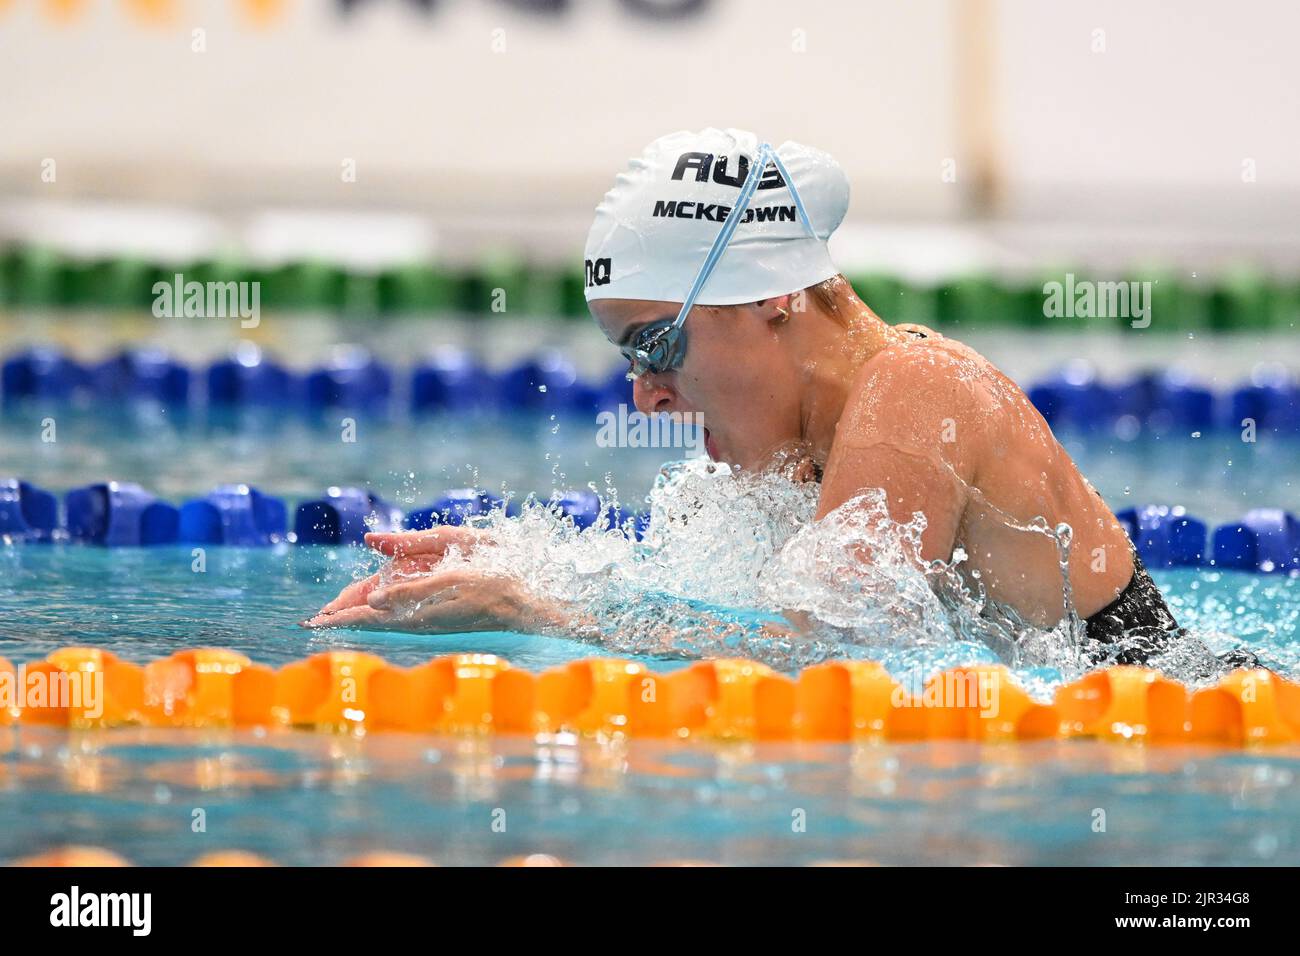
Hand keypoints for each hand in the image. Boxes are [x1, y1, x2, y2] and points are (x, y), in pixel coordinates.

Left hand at [303, 566, 553, 633]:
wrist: (524, 607)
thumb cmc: (490, 586)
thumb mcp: (449, 579)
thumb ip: (411, 590)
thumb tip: (375, 600)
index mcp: (416, 611)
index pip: (368, 615)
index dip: (340, 617)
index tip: (313, 623)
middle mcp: (418, 621)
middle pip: (372, 620)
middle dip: (344, 617)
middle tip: (316, 621)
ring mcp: (428, 622)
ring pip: (384, 621)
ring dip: (360, 618)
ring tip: (335, 618)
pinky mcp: (438, 620)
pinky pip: (400, 620)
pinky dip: (381, 616)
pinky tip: (378, 614)